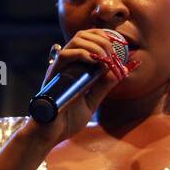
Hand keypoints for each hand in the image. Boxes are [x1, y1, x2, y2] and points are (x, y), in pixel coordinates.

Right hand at [24, 29, 138, 149]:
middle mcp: (67, 64)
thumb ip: (103, 87)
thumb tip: (119, 72)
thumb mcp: (92, 101)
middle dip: (103, 40)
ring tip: (106, 58)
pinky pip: (66, 55)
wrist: (50, 134)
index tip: (119, 48)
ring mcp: (60, 68)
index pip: (89, 40)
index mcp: (76, 68)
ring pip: (76, 40)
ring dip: (96, 46)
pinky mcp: (54, 74)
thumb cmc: (67, 121)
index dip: (105, 38)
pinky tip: (94, 61)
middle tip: (114, 55)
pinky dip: (82, 54)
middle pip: (83, 35)